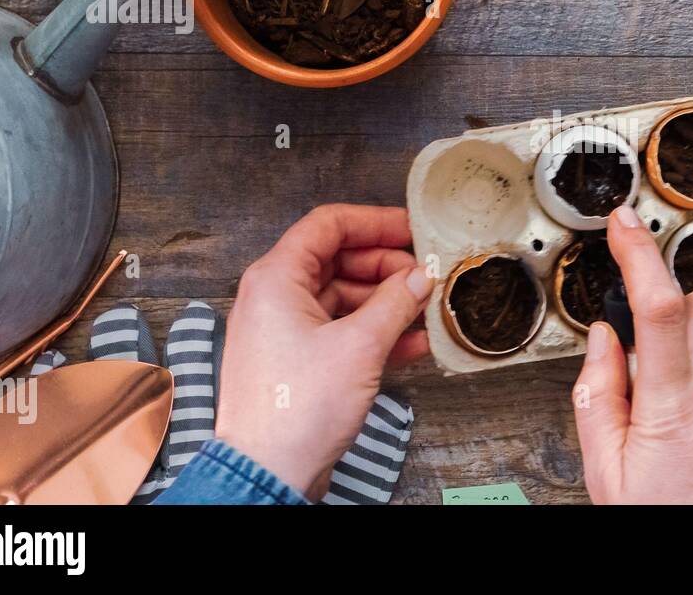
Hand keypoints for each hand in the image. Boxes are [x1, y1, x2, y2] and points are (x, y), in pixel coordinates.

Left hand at [215, 204, 432, 497]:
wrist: (268, 470)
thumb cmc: (293, 412)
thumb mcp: (360, 346)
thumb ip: (395, 303)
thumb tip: (418, 278)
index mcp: (276, 279)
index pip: (328, 225)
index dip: (374, 222)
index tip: (410, 231)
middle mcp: (274, 298)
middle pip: (338, 260)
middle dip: (386, 267)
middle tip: (423, 276)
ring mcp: (284, 330)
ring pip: (343, 297)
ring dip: (385, 301)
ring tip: (423, 309)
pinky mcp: (297, 360)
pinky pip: (340, 330)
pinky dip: (372, 330)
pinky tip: (409, 342)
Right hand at [573, 205, 692, 503]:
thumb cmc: (666, 526)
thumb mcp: (608, 474)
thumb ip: (599, 395)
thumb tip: (605, 340)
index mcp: (677, 410)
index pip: (660, 309)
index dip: (640, 255)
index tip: (625, 225)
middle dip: (672, 310)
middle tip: (646, 349)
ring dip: (692, 358)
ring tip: (669, 417)